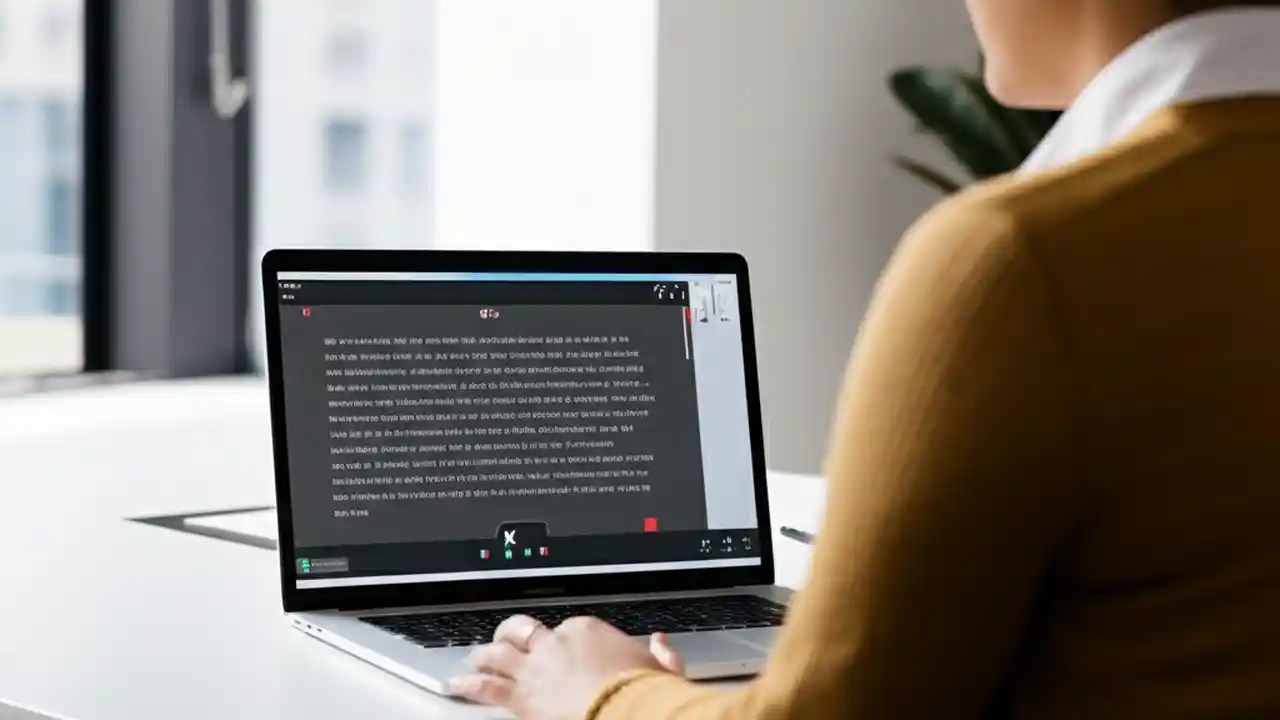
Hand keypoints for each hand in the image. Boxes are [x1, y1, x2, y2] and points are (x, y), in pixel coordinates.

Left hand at [451, 614, 685, 719]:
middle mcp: (555, 643)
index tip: (562, 649)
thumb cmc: (642, 693)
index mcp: (587, 631)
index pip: (566, 628)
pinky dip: (468, 684)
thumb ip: (660, 655)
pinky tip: (456, 684)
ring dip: (485, 654)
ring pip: (499, 654)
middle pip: (524, 631)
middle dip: (512, 634)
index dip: (561, 639)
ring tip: (474, 658)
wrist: (624, 713)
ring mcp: (534, 669)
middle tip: (505, 639)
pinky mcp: (520, 698)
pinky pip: (486, 687)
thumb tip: (663, 645)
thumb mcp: (659, 669)